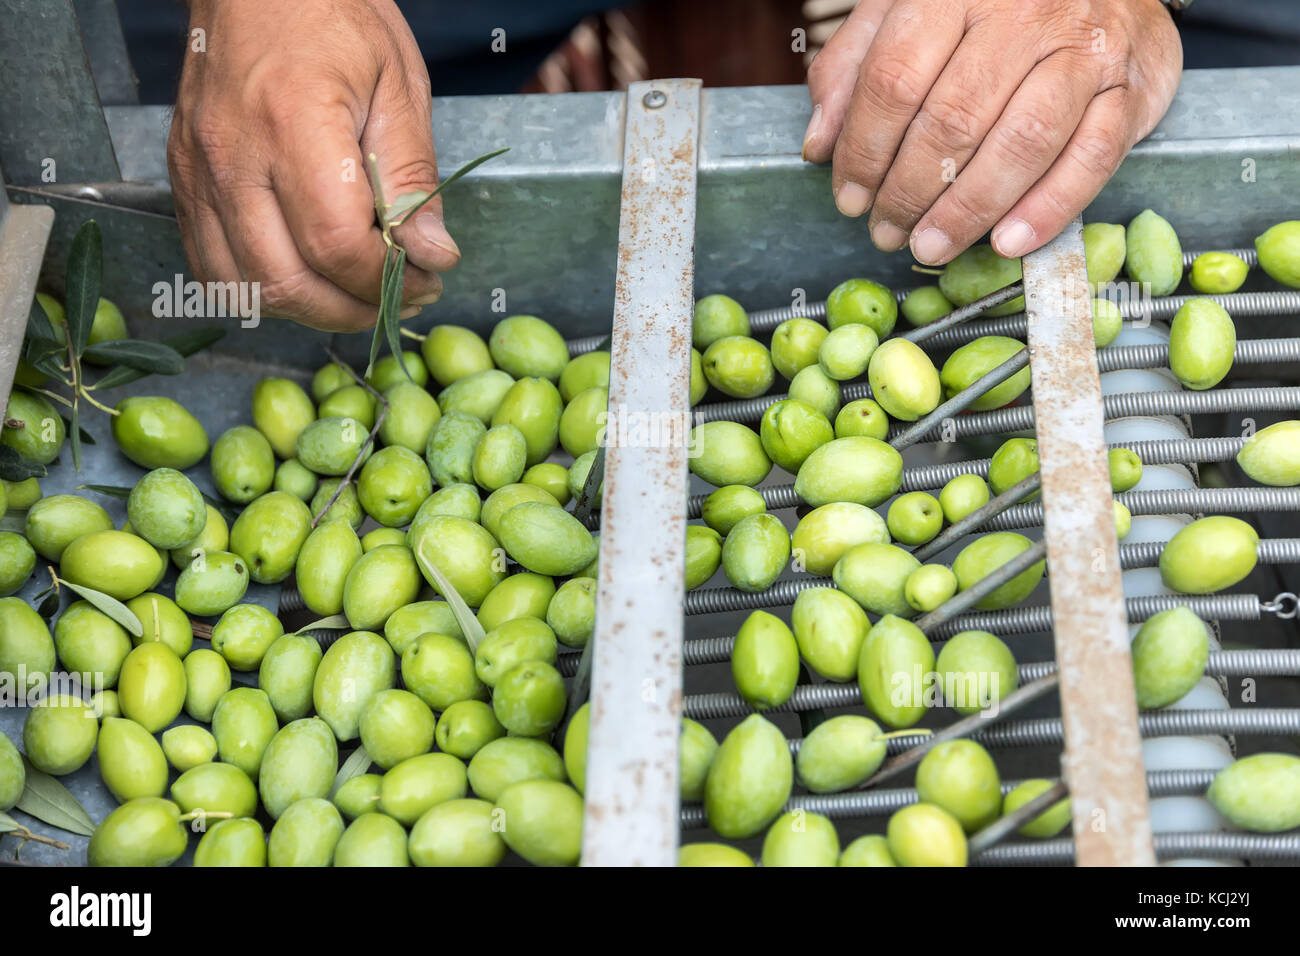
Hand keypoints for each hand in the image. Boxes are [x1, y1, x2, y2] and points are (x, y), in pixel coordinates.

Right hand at [169, 0, 458, 330]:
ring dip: (309, 310)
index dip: (386, 280)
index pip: (337, 245)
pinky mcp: (183, 180)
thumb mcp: (397, 86)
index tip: (426, 277)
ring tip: (356, 293)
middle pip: (287, 282)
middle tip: (399, 297)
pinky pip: (213, 266)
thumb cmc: (332, 16)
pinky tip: (307, 276)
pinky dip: (263, 290)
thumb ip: (413, 178)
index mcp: (294, 123)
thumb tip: (432, 256)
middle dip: (353, 309)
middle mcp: (234, 156)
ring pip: (245, 287)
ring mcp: (198, 172)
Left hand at [802, 0, 1181, 263]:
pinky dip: (1047, 210)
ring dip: (968, 211)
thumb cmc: (993, 3)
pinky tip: (1007, 242)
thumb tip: (818, 143)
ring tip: (930, 246)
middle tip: (886, 232)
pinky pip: (1090, 158)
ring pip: (1020, 143)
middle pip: (953, 120)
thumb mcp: (907, 10)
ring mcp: (1083, 47)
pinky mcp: (1128, 87)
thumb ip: (853, 68)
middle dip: (909, 191)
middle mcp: (1024, 11)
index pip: (894, 80)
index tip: (849, 198)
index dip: (863, 150)